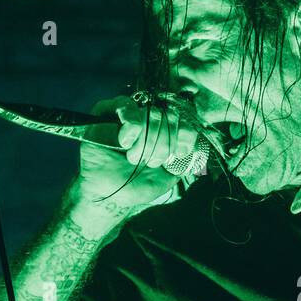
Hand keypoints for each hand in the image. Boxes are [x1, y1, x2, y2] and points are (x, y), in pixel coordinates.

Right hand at [69, 96, 200, 227]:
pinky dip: (132, 127)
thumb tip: (195, 155)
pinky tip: (125, 142)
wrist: (105, 192)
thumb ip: (181, 166)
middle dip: (163, 145)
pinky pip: (128, 107)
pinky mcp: (108, 110)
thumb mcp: (163, 180)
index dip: (186, 136)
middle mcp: (149, 120)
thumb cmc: (132, 185)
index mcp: (165, 133)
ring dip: (145, 142)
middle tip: (150, 163)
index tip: (178, 154)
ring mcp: (130, 113)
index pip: (186, 122)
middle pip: (171, 117)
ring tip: (133, 158)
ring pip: (152, 114)